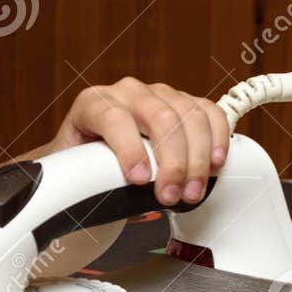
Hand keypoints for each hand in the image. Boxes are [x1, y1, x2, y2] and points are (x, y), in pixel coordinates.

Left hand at [47, 78, 229, 205]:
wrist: (91, 150)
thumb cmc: (83, 161)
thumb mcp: (74, 169)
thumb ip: (86, 179)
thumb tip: (111, 199)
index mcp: (93, 103)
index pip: (113, 117)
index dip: (129, 149)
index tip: (140, 179)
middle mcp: (127, 92)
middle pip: (159, 117)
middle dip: (171, 162)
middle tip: (170, 196)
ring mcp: (158, 93)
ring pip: (188, 115)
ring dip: (196, 158)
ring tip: (192, 191)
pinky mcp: (183, 101)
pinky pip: (207, 111)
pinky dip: (217, 137)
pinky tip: (216, 162)